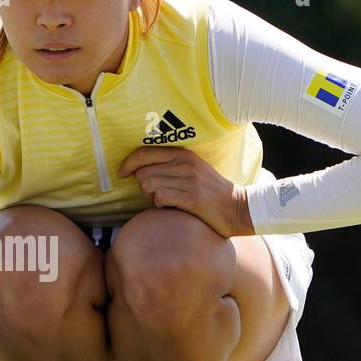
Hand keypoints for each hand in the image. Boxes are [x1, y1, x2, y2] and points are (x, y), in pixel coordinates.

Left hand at [118, 146, 254, 237]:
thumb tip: (139, 170)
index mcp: (184, 154)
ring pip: (149, 186)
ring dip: (152, 197)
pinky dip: (161, 206)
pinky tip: (173, 207)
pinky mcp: (191, 198)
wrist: (238, 208)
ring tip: (168, 200)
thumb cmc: (211, 192)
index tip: (122, 173)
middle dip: (144, 186)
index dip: (128, 163)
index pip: (145, 152)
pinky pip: (160, 198)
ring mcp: (189, 181)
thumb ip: (170, 166)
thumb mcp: (193, 170)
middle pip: (143, 173)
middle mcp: (185, 164)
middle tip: (158, 194)